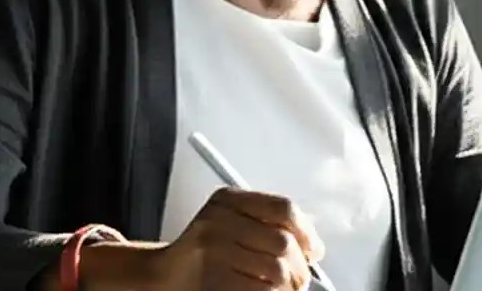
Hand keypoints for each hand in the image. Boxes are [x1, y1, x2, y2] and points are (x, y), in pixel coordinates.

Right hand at [153, 187, 327, 290]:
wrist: (166, 276)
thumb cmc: (207, 253)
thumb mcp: (233, 224)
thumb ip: (269, 225)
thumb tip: (315, 249)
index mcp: (228, 199)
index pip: (283, 208)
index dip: (307, 231)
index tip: (314, 250)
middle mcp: (219, 219)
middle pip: (284, 242)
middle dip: (300, 267)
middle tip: (300, 279)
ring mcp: (213, 248)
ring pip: (276, 269)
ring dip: (288, 286)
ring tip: (284, 288)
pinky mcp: (213, 277)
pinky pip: (260, 290)